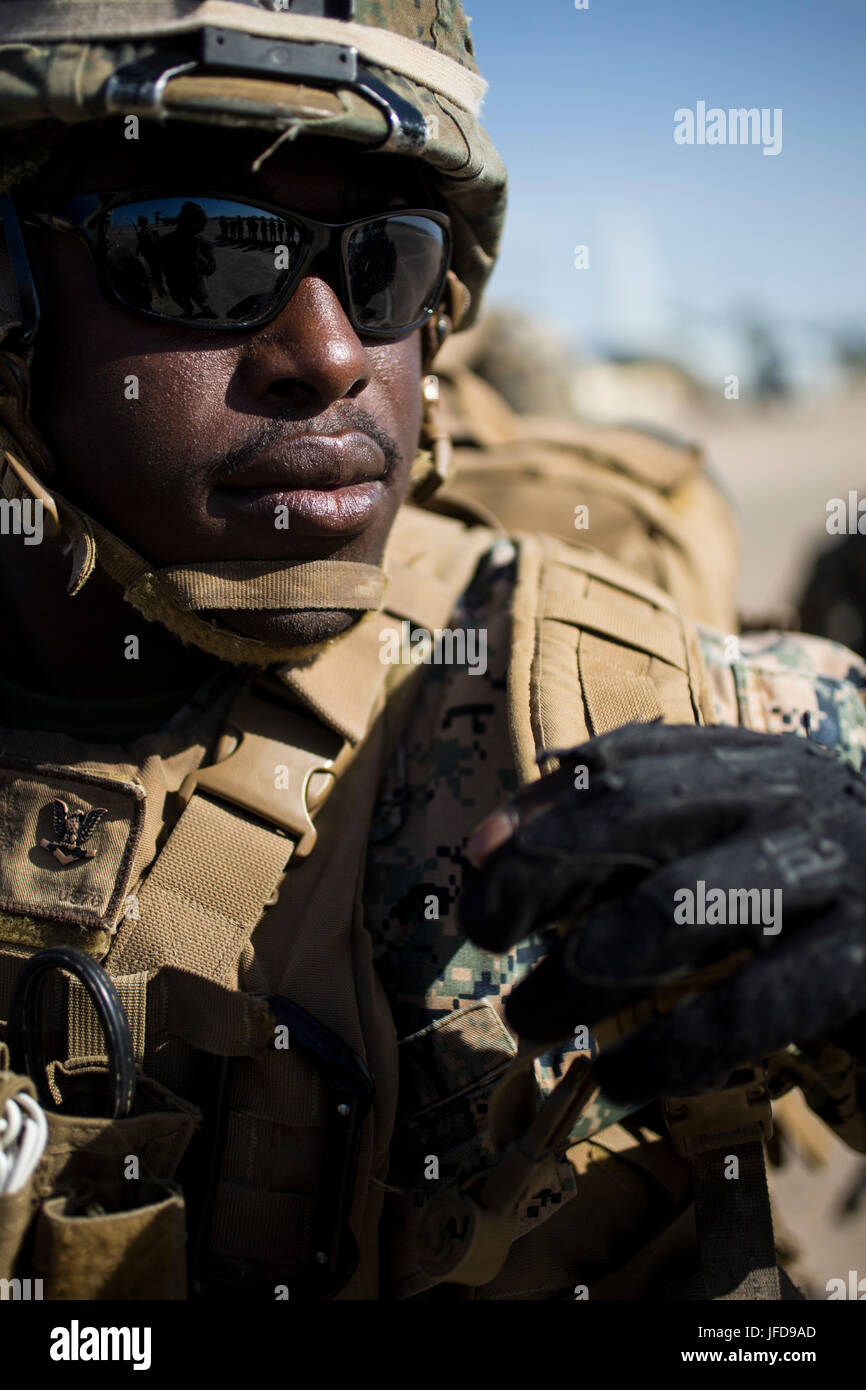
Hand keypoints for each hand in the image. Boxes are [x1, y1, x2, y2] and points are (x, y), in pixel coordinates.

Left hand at [459, 723, 865, 1106]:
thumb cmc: (810, 880)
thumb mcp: (728, 831)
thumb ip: (627, 826)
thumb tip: (495, 839)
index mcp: (747, 761)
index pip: (622, 764)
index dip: (538, 810)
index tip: (473, 862)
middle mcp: (784, 797)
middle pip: (634, 814)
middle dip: (540, 872)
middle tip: (486, 938)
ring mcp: (827, 871)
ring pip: (675, 908)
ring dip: (580, 972)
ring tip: (527, 1018)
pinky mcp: (861, 959)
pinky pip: (745, 1009)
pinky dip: (666, 1051)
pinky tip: (618, 1082)